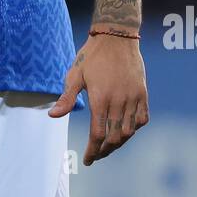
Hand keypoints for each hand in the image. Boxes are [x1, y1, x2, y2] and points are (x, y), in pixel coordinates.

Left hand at [48, 31, 148, 164]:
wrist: (116, 37)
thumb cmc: (92, 55)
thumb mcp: (75, 75)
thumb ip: (66, 98)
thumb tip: (53, 116)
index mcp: (100, 99)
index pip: (97, 134)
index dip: (93, 151)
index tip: (88, 160)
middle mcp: (118, 101)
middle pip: (114, 137)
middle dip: (105, 150)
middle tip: (97, 154)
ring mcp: (133, 97)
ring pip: (129, 131)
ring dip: (119, 142)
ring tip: (110, 145)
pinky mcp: (143, 93)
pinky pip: (142, 119)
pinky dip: (134, 128)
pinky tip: (126, 130)